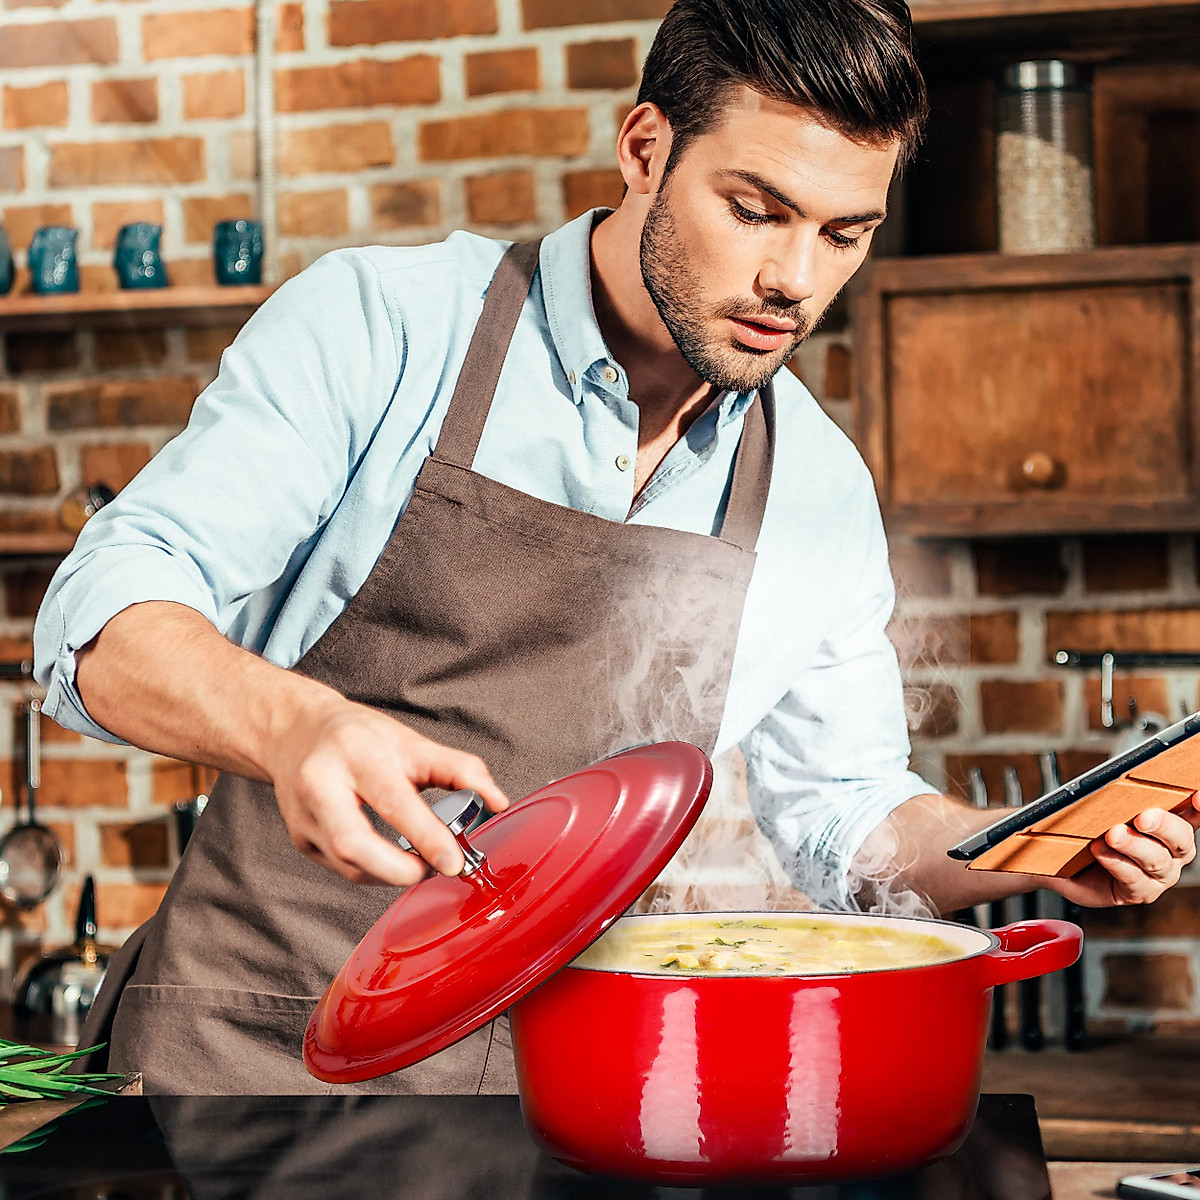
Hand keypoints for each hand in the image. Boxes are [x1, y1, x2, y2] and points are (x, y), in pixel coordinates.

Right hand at [265, 696, 508, 886]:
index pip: (392, 800)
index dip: (425, 836)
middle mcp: (319, 785)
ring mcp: (303, 818)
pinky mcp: (301, 841)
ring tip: (418, 861)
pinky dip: (375, 872)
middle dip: (398, 869)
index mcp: (353, 753)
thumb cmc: (357, 737)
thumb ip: (458, 768)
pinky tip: (391, 860)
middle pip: (353, 844)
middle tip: (433, 868)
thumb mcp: (410, 741)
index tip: (454, 861)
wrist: (295, 733)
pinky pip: (343, 871)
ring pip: (348, 867)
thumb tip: (497, 802)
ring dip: (391, 875)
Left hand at [1048, 796, 1199, 906]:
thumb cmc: (1090, 828)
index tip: (1197, 797)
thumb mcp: (1103, 809)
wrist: (1065, 863)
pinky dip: (1115, 862)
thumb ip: (1119, 797)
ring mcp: (1160, 875)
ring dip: (1134, 845)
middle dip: (1163, 825)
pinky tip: (1099, 850)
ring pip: (1156, 860)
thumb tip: (1115, 779)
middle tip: (1143, 817)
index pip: (1194, 813)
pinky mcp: (1140, 892)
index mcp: (1173, 823)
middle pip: (1181, 838)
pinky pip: (1133, 879)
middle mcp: (1174, 851)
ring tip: (1112, 834)